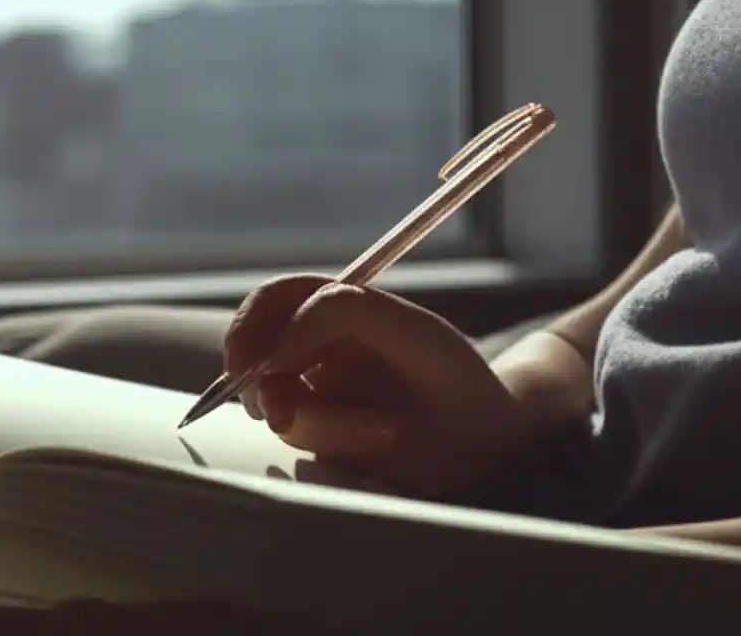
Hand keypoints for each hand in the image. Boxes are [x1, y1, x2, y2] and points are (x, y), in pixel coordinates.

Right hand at [224, 274, 539, 497]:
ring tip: (383, 427)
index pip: (276, 299)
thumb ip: (338, 313)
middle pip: (253, 350)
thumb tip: (276, 353)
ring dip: (323, 419)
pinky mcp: (319, 436)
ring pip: (275, 400)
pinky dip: (338, 438)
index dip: (253, 323)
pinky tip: (379, 437)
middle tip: (269, 408)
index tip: (253, 359)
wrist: (487, 441)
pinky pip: (298, 435)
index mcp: (337, 309)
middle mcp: (316, 348)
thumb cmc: (452, 374)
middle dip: (256, 378)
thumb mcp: (406, 328)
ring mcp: (314, 392)